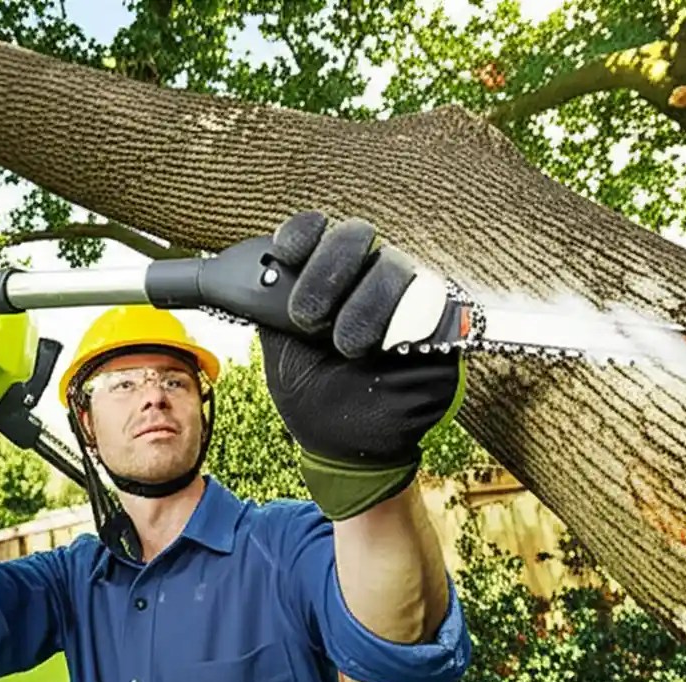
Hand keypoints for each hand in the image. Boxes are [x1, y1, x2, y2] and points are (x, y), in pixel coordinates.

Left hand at [258, 211, 464, 519]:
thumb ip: (269, 309)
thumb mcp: (279, 350)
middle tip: (308, 315)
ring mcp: (405, 297)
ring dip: (365, 304)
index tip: (286, 253)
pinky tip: (385, 348)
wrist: (346, 446)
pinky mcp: (439, 325)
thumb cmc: (312, 393)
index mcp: (326, 276)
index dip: (304, 233)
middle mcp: (366, 277)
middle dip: (329, 269)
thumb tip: (246, 274)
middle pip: (358, 237)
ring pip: (394, 267)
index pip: (318, 231)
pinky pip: (433, 303)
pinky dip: (406, 322)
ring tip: (346, 346)